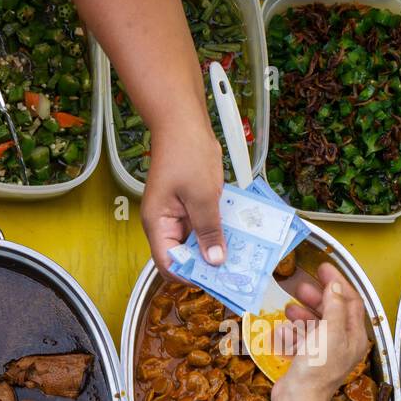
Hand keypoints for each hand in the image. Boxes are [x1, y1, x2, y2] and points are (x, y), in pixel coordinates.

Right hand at [140, 112, 225, 273]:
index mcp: (158, 224)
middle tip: (236, 270)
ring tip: (243, 255)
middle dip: (209, 264)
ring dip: (218, 248)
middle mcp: (166, 224)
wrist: (183, 121)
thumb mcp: (202, 195)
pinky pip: (206, 226)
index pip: (169, 264)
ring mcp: (179, 216)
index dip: (191, 275)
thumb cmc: (186, 152)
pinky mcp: (192, 207)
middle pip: (185, 257)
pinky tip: (240, 234)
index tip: (217, 279)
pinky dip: (220, 231)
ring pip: (198, 243)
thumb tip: (214, 262)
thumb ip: (208, 230)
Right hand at [275, 263, 369, 400]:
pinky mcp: (309, 360)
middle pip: (334, 311)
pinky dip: (294, 330)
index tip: (323, 268)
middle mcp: (344, 344)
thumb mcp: (330, 331)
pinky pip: (304, 338)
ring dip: (303, 312)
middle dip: (318, 296)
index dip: (338, 282)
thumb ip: (335, 306)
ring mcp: (326, 352)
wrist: (298, 399)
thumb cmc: (317, 366)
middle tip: (301, 285)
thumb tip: (335, 286)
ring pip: (317, 324)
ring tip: (289, 305)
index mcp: (355, 337)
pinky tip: (283, 327)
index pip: (351, 301)